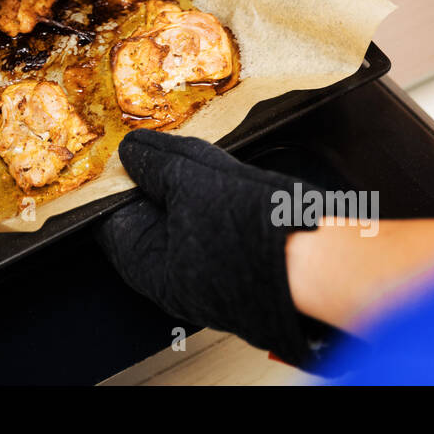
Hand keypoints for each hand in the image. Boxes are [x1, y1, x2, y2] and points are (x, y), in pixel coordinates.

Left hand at [96, 129, 350, 372]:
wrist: (321, 259)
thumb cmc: (251, 229)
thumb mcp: (189, 177)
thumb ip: (155, 161)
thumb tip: (132, 151)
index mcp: (149, 266)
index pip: (112, 222)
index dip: (115, 184)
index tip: (124, 155)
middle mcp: (177, 282)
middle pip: (151, 222)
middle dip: (157, 184)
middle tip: (165, 151)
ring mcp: (212, 278)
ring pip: (189, 223)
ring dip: (192, 191)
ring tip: (204, 165)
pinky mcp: (243, 268)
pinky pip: (220, 230)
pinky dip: (220, 204)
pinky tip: (234, 185)